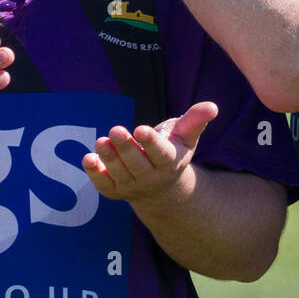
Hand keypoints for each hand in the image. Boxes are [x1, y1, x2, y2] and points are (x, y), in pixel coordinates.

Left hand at [83, 102, 217, 206]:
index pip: (160, 154)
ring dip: (109, 158)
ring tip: (101, 141)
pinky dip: (94, 173)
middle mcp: (150, 178)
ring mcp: (131, 186)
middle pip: (137, 165)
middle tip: (115, 130)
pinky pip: (103, 184)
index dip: (151, 143)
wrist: (161, 188)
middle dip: (126, 148)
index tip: (141, 129)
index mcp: (169, 163)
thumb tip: (211, 107)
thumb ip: (195, 121)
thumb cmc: (173, 153)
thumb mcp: (186, 137)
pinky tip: (87, 158)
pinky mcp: (114, 191)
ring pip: (119, 173)